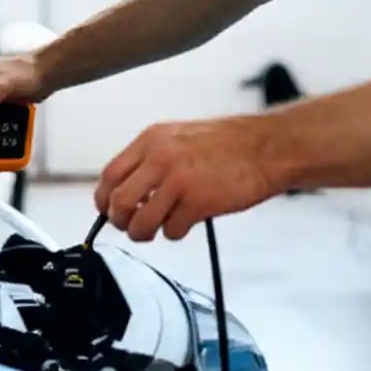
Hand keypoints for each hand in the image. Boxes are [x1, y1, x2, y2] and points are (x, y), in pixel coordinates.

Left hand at [94, 115, 281, 241]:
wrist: (266, 148)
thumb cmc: (227, 145)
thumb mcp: (179, 137)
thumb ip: (152, 159)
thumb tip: (127, 190)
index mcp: (152, 140)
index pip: (109, 175)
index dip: (104, 199)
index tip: (109, 211)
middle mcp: (160, 158)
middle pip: (118, 202)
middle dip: (120, 221)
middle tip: (133, 226)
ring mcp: (179, 181)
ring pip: (140, 222)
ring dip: (144, 233)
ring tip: (158, 229)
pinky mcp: (198, 202)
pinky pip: (172, 231)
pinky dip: (176, 233)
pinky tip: (188, 223)